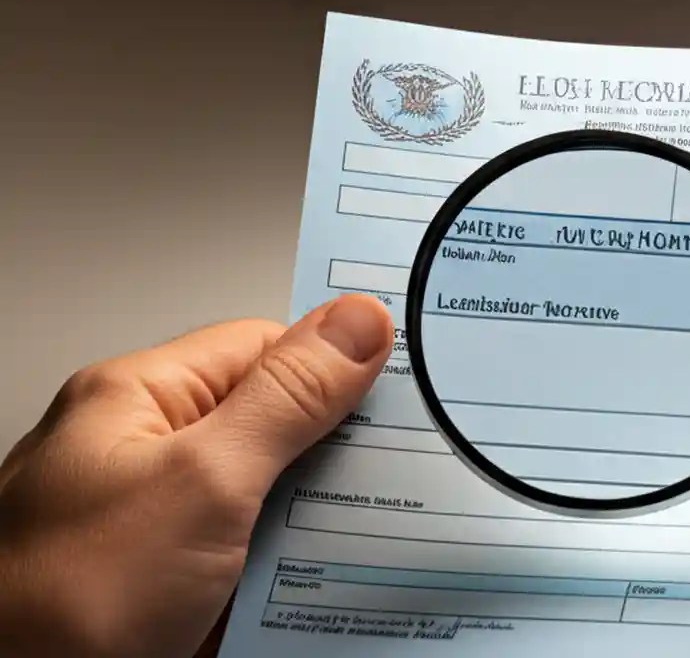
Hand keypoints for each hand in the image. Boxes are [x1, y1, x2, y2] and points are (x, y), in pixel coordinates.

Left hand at [0, 295, 392, 657]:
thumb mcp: (205, 481)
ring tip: (356, 546)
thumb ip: (288, 399)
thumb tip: (356, 322)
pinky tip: (318, 588)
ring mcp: (160, 521)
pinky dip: (292, 574)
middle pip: (275, 425)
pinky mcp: (173, 581)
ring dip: (319, 525)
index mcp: (143, 397)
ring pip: (272, 499)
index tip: (397, 400)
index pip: (266, 347)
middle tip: (386, 483)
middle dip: (334, 459)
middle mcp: (148, 451)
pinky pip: (254, 557)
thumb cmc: (60, 599)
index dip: (336, 369)